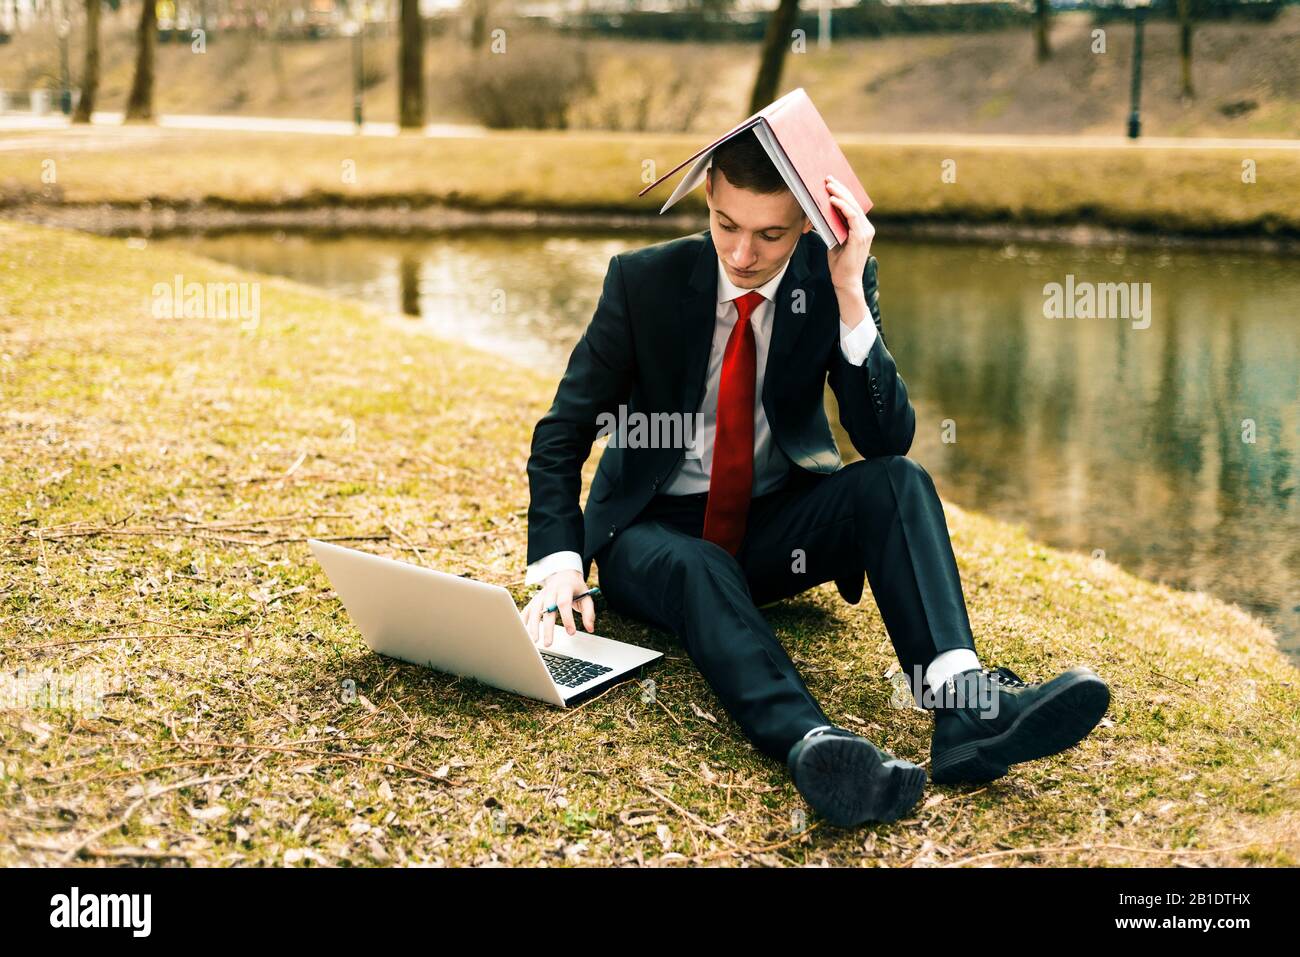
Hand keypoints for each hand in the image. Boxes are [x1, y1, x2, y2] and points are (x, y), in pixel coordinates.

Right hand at [522, 569, 595, 647]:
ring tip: (535, 641)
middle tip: (548, 643)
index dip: (567, 618)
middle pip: (547, 610)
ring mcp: (541, 595)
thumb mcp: (586, 597)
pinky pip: (527, 610)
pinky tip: (523, 631)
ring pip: (535, 611)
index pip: (564, 603)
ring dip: (533, 626)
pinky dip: (524, 620)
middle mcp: (551, 591)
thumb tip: (590, 628)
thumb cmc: (575, 588)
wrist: (563, 574)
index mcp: (564, 588)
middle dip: (547, 628)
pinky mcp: (535, 599)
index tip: (571, 633)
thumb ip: (589, 613)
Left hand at [825, 173, 874, 293]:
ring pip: (853, 207)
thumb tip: (821, 214)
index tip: (831, 184)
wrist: (846, 282)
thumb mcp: (835, 242)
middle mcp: (866, 228)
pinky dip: (843, 207)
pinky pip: (852, 217)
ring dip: (840, 195)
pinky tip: (833, 200)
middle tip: (828, 179)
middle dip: (840, 189)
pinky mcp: (860, 237)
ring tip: (828, 186)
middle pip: (854, 203)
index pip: (853, 206)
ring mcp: (865, 232)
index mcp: (861, 229)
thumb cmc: (839, 265)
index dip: (843, 194)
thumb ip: (833, 229)